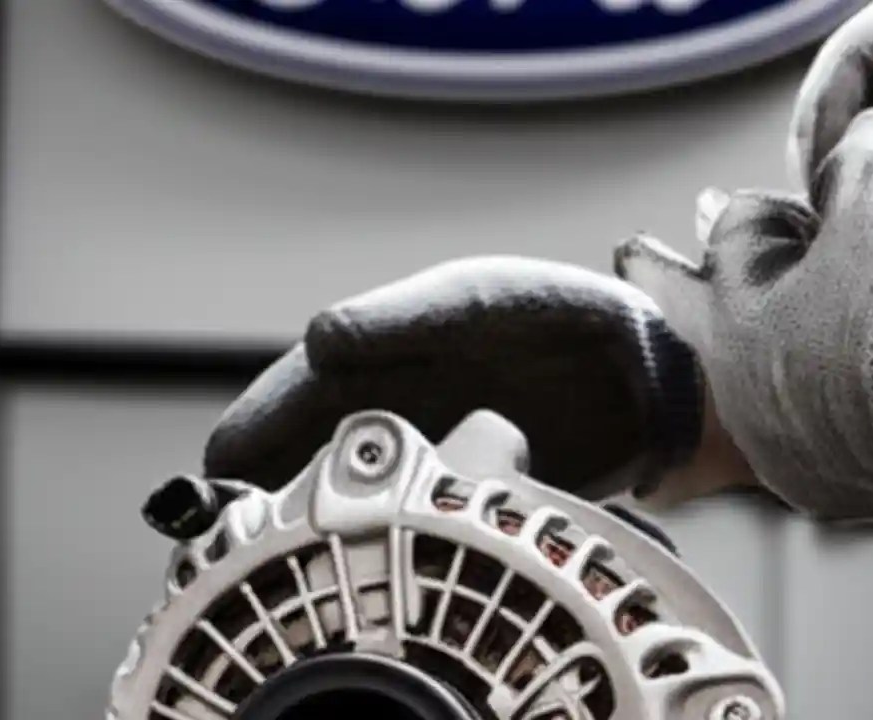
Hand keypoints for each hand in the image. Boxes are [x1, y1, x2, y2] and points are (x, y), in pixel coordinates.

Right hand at [202, 256, 723, 502]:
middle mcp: (395, 401)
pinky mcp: (463, 491)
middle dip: (264, 485)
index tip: (221, 467)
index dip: (253, 428)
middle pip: (304, 450)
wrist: (651, 373)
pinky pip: (406, 521)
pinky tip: (362, 559)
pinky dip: (379, 540)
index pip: (293, 390)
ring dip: (313, 517)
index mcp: (385, 348)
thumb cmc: (564, 315)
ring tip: (280, 549)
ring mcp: (428, 448)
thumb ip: (403, 321)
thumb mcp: (477, 301)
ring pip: (347, 489)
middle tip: (230, 527)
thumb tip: (319, 336)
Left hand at [618, 110, 872, 525]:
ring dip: (772, 347)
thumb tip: (864, 131)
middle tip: (634, 255)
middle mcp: (733, 388)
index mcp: (727, 315)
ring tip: (793, 328)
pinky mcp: (822, 488)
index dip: (756, 206)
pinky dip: (825, 405)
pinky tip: (858, 392)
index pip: (727, 233)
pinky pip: (811, 434)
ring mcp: (772, 446)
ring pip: (757, 380)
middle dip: (667, 278)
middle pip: (698, 317)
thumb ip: (861, 153)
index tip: (725, 204)